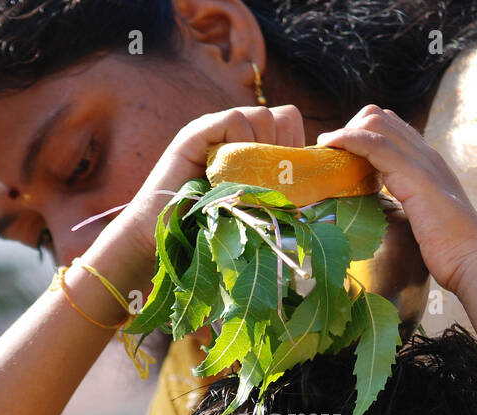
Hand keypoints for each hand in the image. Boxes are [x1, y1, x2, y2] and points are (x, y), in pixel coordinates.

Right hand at [115, 104, 307, 264]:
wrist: (162, 236)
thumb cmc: (208, 229)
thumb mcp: (253, 206)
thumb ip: (276, 189)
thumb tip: (314, 188)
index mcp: (249, 146)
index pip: (288, 122)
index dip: (296, 145)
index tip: (292, 175)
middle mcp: (232, 133)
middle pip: (281, 117)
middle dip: (285, 148)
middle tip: (270, 179)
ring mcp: (214, 129)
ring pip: (262, 116)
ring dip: (263, 149)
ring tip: (248, 179)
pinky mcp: (196, 133)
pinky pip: (234, 120)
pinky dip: (240, 142)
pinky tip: (231, 168)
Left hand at [315, 105, 476, 295]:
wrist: (473, 260)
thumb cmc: (449, 251)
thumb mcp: (424, 221)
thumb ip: (407, 209)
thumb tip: (382, 217)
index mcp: (428, 164)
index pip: (392, 129)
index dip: (362, 136)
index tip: (341, 158)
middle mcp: (425, 155)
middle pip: (380, 117)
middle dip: (349, 130)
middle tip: (331, 159)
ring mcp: (421, 162)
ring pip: (376, 123)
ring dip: (344, 132)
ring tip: (325, 151)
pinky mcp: (414, 175)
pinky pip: (375, 144)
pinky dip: (348, 139)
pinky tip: (330, 146)